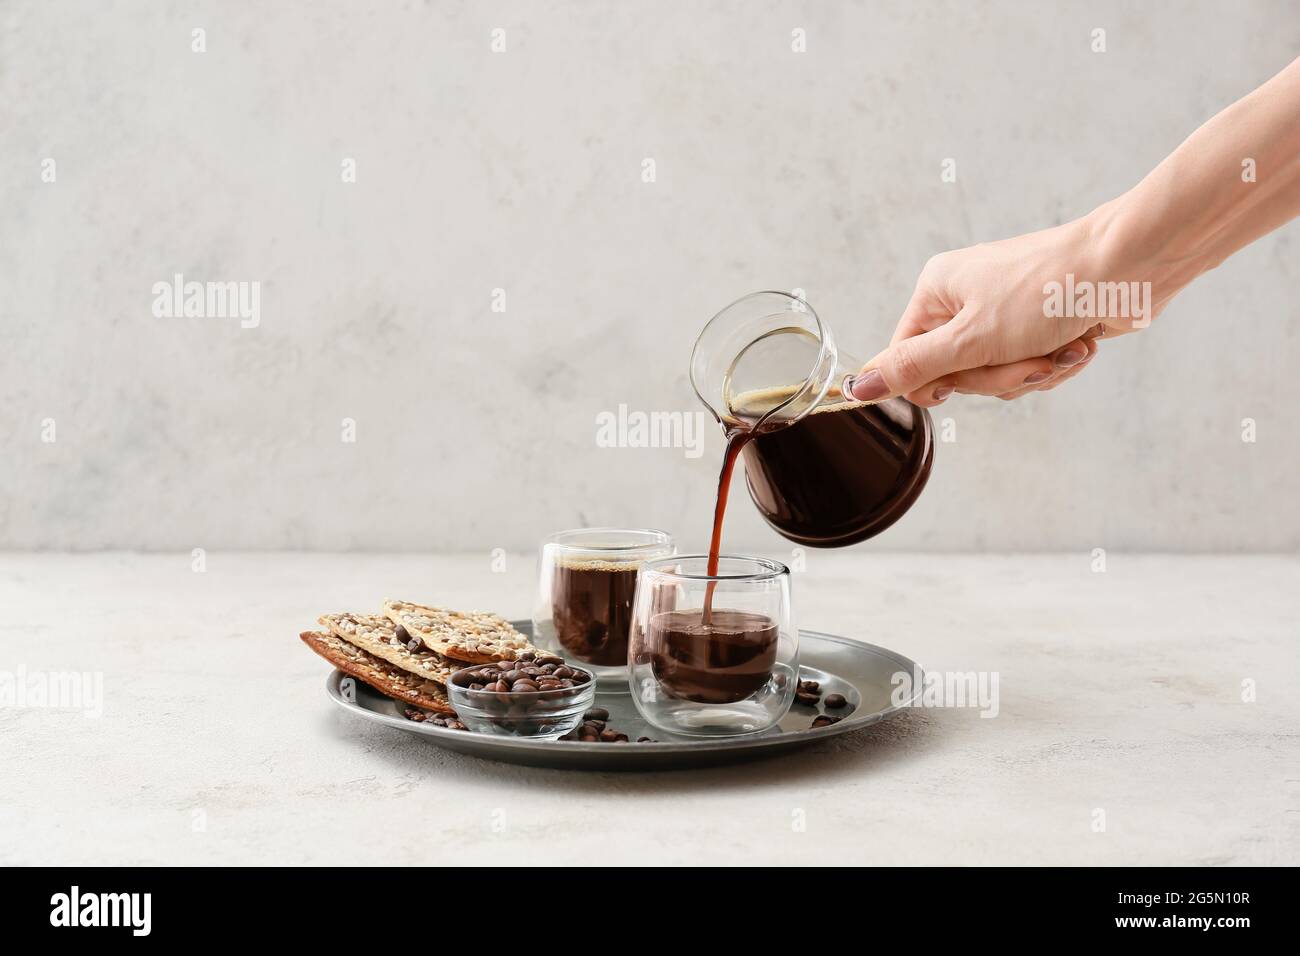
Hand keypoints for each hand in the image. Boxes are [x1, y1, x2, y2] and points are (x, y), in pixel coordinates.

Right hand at [846, 211, 1149, 405]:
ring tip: (1062, 346)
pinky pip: (1031, 368)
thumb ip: (913, 367)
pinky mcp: (1040, 325)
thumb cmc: (1051, 289)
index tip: (963, 382)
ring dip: (1035, 372)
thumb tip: (857, 387)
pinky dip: (1057, 365)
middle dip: (1001, 377)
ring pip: (998, 376)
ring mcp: (1004, 312)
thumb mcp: (972, 339)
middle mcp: (966, 299)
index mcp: (938, 291)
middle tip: (1030, 359)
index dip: (935, 381)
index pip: (907, 358)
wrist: (1131, 266)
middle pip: (958, 373)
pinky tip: (1078, 344)